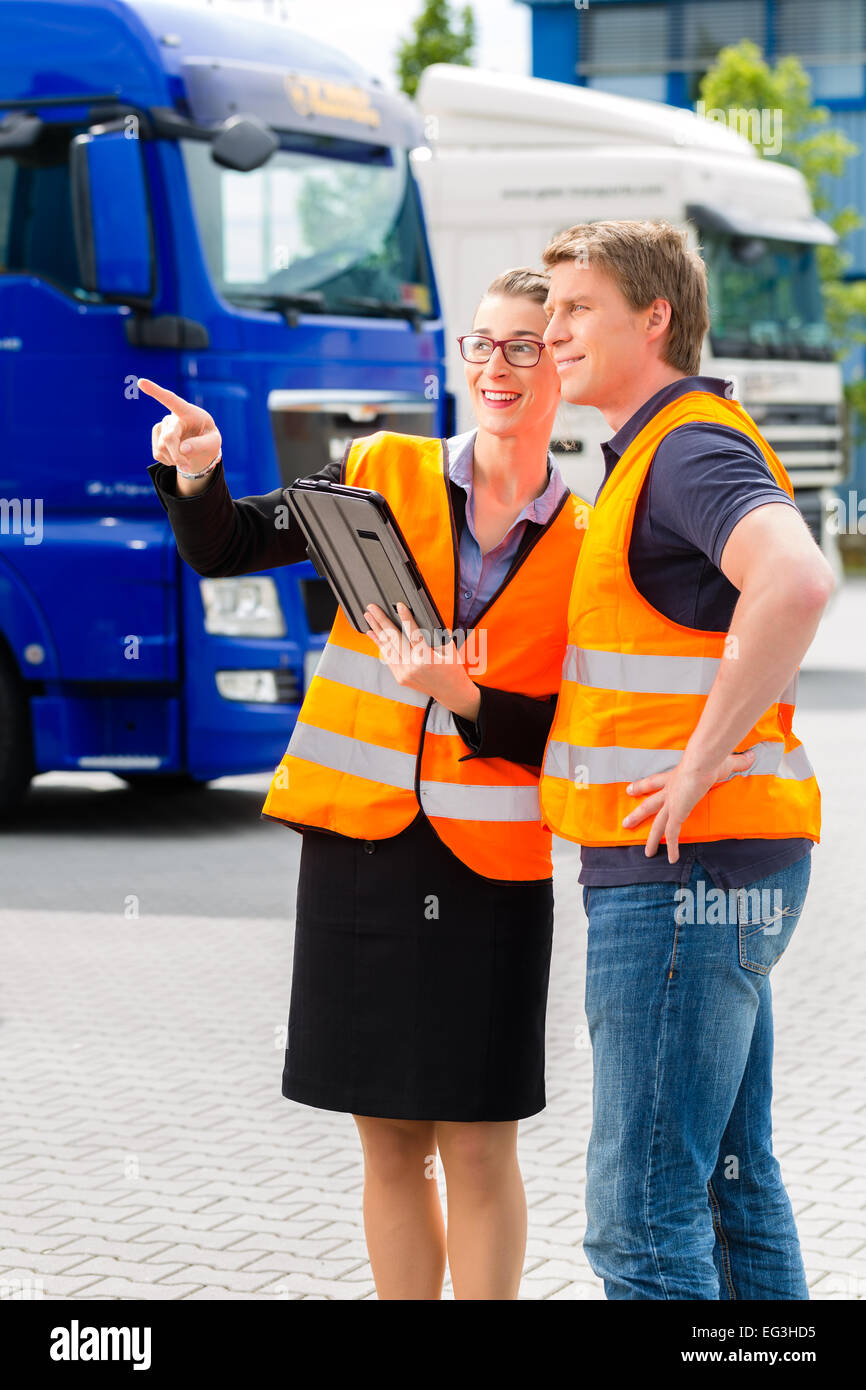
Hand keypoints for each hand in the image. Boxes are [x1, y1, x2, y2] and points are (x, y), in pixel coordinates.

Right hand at [138, 378, 220, 474]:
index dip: (156, 392)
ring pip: (162, 447)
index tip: (141, 382)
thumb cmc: (208, 438)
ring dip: (175, 459)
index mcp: (187, 411)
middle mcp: (172, 416)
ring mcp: (162, 426)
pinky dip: (169, 460)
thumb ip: (202, 445)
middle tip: (187, 466)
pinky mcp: (156, 438)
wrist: (200, 444)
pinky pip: (158, 454)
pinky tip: (176, 455)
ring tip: (186, 456)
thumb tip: (183, 449)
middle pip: (168, 436)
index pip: (171, 400)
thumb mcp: (213, 442)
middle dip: (177, 455)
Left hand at [363, 602, 481, 720]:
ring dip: (377, 631)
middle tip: (373, 608)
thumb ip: (439, 634)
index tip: (399, 606)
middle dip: (382, 621)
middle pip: (394, 639)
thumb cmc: (452, 669)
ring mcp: (404, 674)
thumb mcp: (450, 650)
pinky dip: (380, 645)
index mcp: (428, 659)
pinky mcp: (400, 678)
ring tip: (369, 618)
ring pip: (387, 648)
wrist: (450, 692)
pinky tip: (374, 634)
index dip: (406, 618)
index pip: (414, 634)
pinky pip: (388, 658)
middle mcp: (413, 667)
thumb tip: (428, 618)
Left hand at [621, 747, 756, 862]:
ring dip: (652, 839)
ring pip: (657, 824)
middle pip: (649, 804)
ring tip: (646, 853)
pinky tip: (671, 859)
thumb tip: (753, 756)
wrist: (704, 760)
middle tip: (625, 823)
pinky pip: (673, 834)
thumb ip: (738, 762)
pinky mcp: (677, 813)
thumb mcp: (726, 761)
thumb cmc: (712, 757)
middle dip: (638, 814)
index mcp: (675, 777)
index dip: (643, 786)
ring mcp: (672, 803)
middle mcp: (670, 791)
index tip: (630, 789)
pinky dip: (672, 847)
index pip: (655, 782)